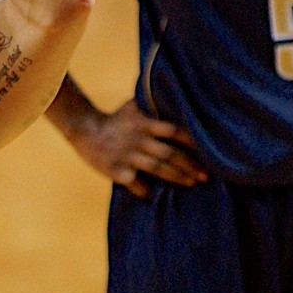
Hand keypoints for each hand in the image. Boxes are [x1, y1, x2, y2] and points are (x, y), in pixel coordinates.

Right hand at [70, 99, 206, 197]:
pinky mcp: (114, 169)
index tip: (209, 152)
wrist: (83, 129)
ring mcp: (126, 155)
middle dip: (189, 165)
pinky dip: (143, 190)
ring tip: (191, 183)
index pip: (175, 130)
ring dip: (175, 177)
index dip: (193, 142)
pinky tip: (152, 196)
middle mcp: (138, 138)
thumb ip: (155, 106)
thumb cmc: (115, 120)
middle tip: (205, 176)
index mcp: (144, 122)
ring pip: (156, 168)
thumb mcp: (134, 107)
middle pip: (169, 153)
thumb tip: (180, 97)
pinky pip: (133, 182)